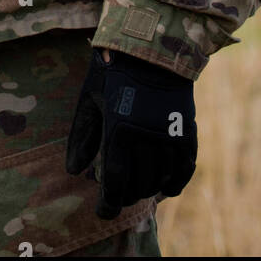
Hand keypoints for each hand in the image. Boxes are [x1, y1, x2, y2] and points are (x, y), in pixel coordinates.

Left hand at [65, 47, 197, 218]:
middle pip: (138, 183)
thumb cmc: (111, 71)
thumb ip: (82, 137)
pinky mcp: (187, 131)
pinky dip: (174, 183)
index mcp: (120, 128)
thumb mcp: (90, 100)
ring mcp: (169, 134)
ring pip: (160, 178)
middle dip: (125, 195)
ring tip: (136, 190)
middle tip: (117, 196)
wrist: (149, 46)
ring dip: (147, 189)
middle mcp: (147, 136)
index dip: (109, 203)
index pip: (116, 181)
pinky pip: (184, 168)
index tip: (103, 213)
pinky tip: (164, 189)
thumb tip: (74, 171)